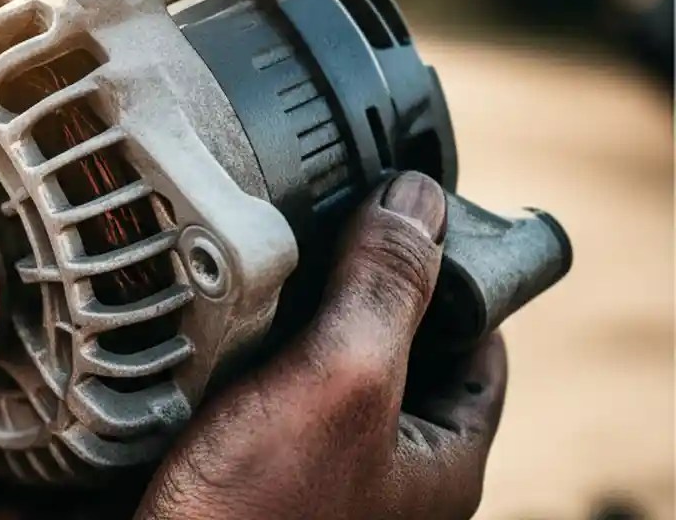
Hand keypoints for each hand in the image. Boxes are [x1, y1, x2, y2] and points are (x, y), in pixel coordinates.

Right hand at [137, 172, 507, 519]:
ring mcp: (307, 463)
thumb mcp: (340, 386)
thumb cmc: (257, 518)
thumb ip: (385, 291)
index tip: (408, 213)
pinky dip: (238, 344)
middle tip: (320, 215)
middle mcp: (378, 463)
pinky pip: (254, 383)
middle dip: (357, 280)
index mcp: (437, 456)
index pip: (478, 343)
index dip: (453, 271)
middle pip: (392, 343)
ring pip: (313, 359)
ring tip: (255, 251)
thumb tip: (418, 197)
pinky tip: (207, 313)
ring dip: (287, 308)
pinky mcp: (242, 460)